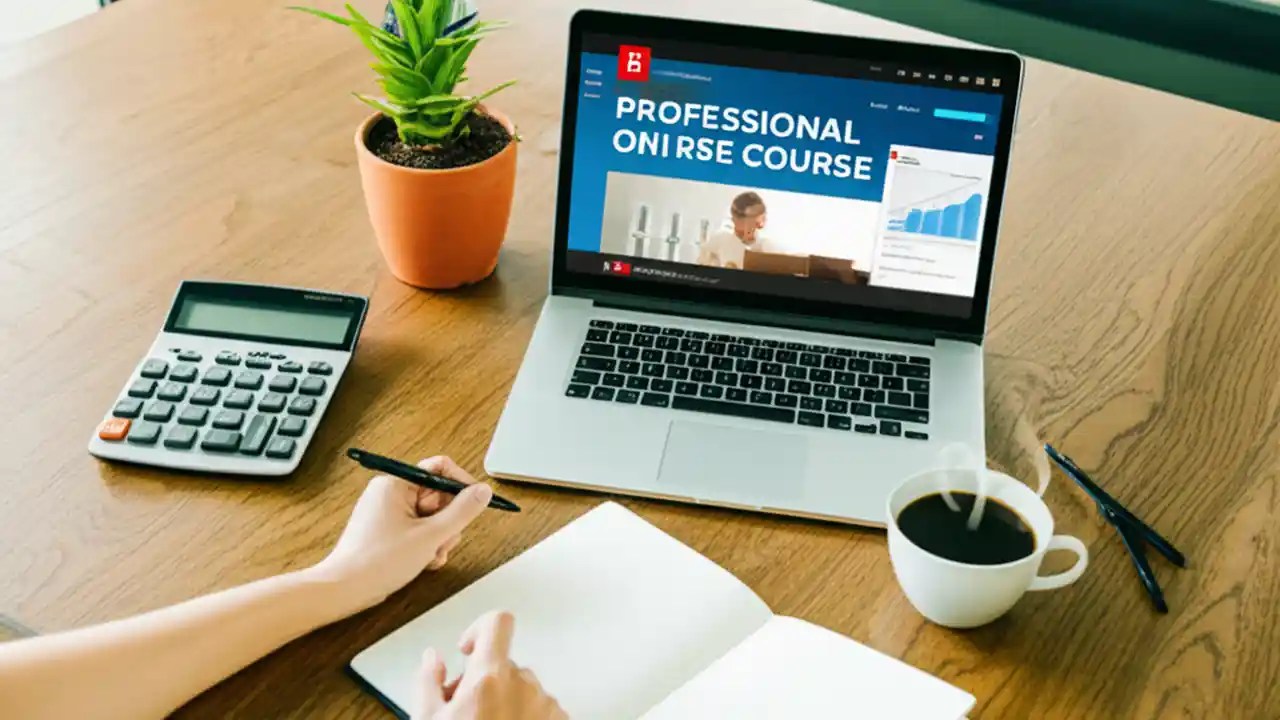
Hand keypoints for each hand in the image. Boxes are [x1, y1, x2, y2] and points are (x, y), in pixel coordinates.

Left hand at [312, 456, 492, 609]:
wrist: (345, 589)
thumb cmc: (378, 561)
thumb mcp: (431, 535)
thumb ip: (462, 511)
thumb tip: (483, 492)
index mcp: (396, 483)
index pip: (440, 468)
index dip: (462, 485)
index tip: (476, 503)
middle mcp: (390, 493)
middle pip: (438, 495)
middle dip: (448, 521)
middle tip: (443, 540)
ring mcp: (388, 512)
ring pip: (432, 516)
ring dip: (439, 537)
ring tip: (430, 554)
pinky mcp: (388, 530)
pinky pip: (419, 529)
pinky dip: (427, 544)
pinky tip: (424, 561)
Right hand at [414, 612, 565, 719]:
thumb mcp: (429, 719)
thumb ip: (428, 682)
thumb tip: (432, 659)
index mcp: (490, 676)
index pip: (496, 622)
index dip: (479, 627)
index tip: (468, 647)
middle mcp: (523, 684)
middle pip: (502, 663)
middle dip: (483, 680)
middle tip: (465, 709)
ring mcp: (545, 703)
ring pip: (521, 686)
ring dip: (505, 699)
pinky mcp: (560, 718)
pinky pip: (540, 706)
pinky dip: (525, 715)